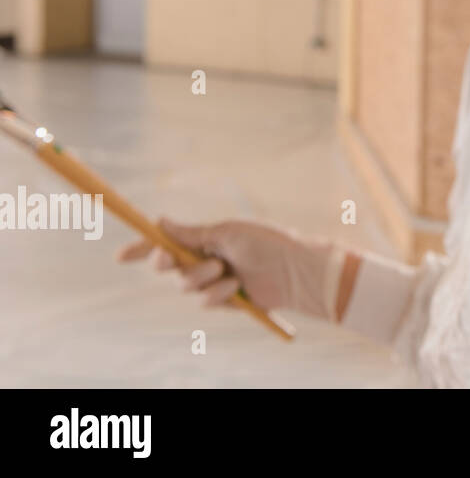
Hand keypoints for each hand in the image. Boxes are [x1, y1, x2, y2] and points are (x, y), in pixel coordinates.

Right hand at [117, 217, 341, 319]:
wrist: (294, 271)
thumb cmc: (265, 243)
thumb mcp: (225, 233)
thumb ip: (190, 234)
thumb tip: (159, 221)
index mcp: (204, 238)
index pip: (165, 243)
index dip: (142, 250)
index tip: (120, 257)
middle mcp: (205, 259)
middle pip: (167, 266)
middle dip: (168, 263)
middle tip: (173, 259)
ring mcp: (213, 281)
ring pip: (185, 285)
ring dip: (201, 277)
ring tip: (227, 270)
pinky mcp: (223, 300)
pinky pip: (204, 301)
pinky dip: (218, 294)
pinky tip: (237, 288)